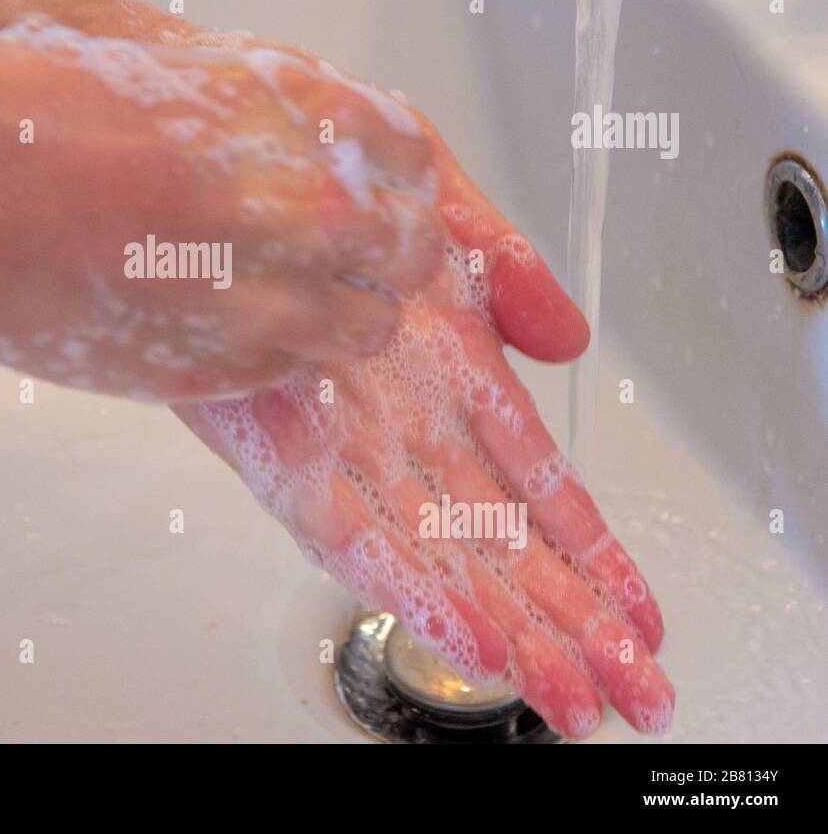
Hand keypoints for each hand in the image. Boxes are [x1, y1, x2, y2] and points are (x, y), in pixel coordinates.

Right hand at [0, 21, 447, 400]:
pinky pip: (291, 370)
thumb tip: (315, 158)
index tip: (370, 194)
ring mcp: (272, 297)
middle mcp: (311, 206)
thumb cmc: (37, 108)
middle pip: (414, 252)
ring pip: (368, 328)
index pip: (413, 159)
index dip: (392, 181)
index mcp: (305, 114)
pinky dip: (273, 353)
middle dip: (385, 256)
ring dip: (340, 314)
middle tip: (338, 259)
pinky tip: (215, 323)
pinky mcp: (221, 368)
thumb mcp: (181, 74)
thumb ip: (270, 117)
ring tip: (276, 298)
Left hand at [173, 104, 673, 738]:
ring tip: (576, 697)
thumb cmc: (310, 162)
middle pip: (500, 537)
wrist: (204, 149)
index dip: (593, 546)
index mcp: (448, 362)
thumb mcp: (432, 193)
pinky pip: (357, 531)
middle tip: (638, 693)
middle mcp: (403, 416)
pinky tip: (473, 637)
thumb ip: (507, 263)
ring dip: (511, 627)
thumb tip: (568, 342)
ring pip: (441, 554)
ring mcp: (345, 438)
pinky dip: (417, 587)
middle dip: (570, 618)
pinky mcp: (279, 447)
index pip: (536, 475)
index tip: (641, 610)